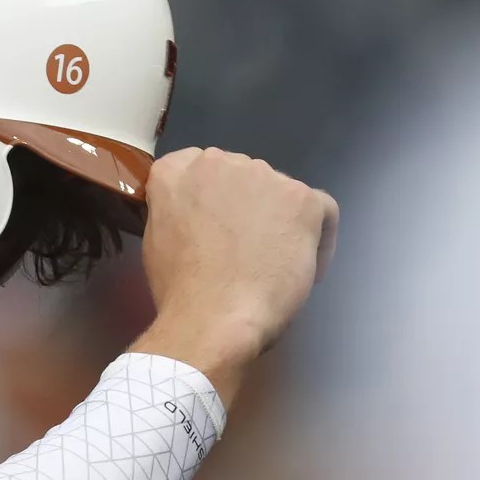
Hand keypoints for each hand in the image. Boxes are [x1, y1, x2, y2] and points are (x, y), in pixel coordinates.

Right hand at [130, 147, 338, 402]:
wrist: (212, 318)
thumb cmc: (179, 292)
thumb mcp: (158, 240)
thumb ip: (179, 213)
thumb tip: (200, 217)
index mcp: (177, 171)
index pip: (197, 169)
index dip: (209, 201)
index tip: (211, 228)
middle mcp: (219, 160)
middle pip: (242, 178)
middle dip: (245, 207)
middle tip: (242, 250)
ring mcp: (266, 176)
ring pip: (280, 193)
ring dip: (278, 221)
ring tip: (271, 265)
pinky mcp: (304, 199)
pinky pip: (321, 210)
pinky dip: (318, 237)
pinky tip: (301, 267)